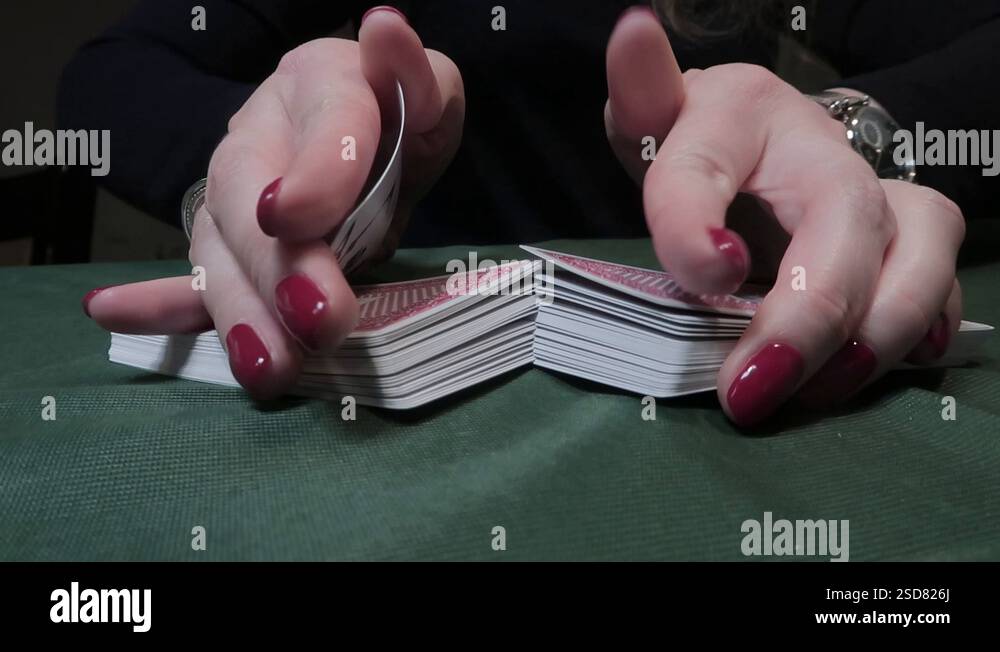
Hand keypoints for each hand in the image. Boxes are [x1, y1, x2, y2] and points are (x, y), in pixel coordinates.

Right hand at [84, 7, 464, 397]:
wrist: (361, 133)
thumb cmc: (397, 114)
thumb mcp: (426, 90)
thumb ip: (416, 73)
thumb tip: (385, 28)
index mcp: (320, 85)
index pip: (326, 122)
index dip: (315, 170)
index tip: (295, 216)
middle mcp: (259, 139)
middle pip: (250, 198)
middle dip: (278, 265)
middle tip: (317, 318)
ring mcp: (234, 195)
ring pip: (220, 252)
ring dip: (237, 312)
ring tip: (264, 366)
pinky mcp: (232, 246)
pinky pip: (191, 277)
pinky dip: (159, 304)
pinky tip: (111, 314)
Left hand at [605, 7, 964, 425]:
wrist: (762, 144)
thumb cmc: (697, 140)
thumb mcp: (652, 122)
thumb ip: (639, 95)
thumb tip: (632, 30)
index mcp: (739, 111)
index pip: (707, 161)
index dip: (697, 222)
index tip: (709, 273)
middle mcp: (821, 147)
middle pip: (843, 216)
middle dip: (806, 312)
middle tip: (750, 389)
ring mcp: (875, 191)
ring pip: (920, 244)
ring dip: (877, 330)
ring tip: (815, 391)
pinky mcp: (906, 236)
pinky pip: (942, 279)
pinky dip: (922, 326)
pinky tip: (880, 368)